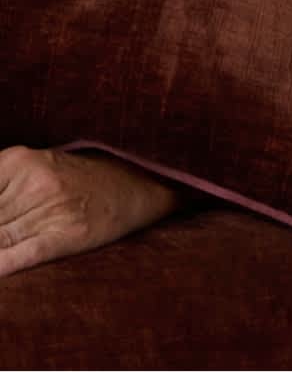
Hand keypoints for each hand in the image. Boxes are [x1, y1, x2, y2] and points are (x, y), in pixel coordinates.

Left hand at [0, 146, 183, 277]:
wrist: (137, 184)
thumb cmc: (80, 179)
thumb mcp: (33, 169)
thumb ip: (1, 189)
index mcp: (18, 161)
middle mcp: (32, 182)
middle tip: (0, 230)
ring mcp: (50, 209)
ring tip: (5, 240)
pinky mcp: (66, 235)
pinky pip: (19, 256)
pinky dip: (2, 266)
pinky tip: (0, 269)